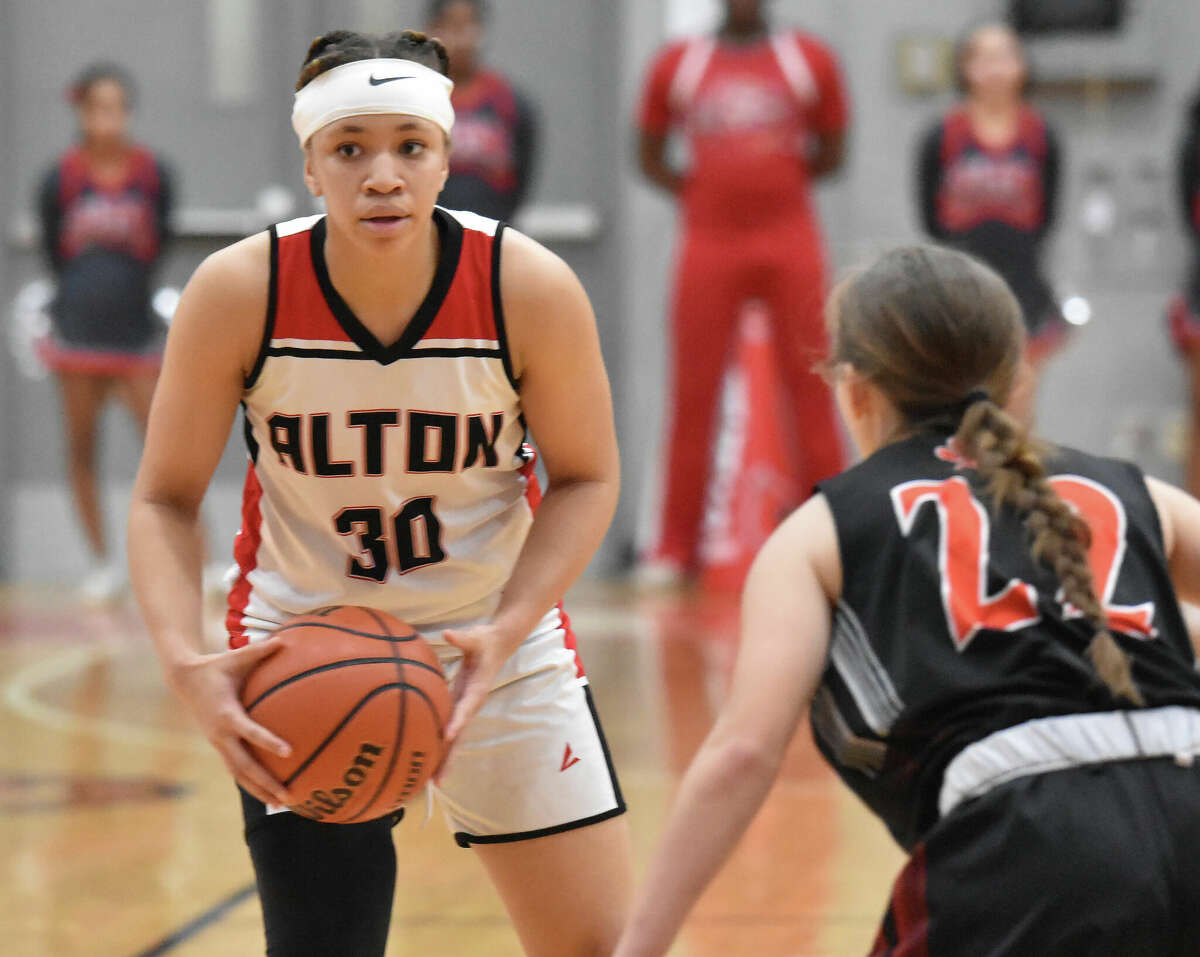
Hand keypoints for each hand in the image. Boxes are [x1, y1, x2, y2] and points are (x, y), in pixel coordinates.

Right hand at [168, 638, 293, 805]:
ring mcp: (219, 744)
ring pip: (240, 775)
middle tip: (290, 796)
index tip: (288, 752)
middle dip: (267, 783)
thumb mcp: (236, 657)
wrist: (184, 680)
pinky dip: (252, 782)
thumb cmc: (216, 666)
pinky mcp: (220, 747)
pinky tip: (270, 793)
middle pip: (245, 767)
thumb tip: (285, 640)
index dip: (268, 742)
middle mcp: (221, 735)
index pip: (250, 732)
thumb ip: (261, 650)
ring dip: (261, 790)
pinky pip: (237, 769)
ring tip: (284, 805)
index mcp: (227, 714)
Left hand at [437, 623, 520, 777]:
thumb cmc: (485, 641)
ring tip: (430, 782)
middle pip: (460, 736)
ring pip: (455, 739)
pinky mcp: (459, 707)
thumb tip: (448, 633)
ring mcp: (465, 708)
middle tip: (437, 782)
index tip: (447, 736)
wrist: (499, 645)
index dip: (457, 722)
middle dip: (449, 758)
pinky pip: (449, 730)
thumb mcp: (475, 637)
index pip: (466, 709)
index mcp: (477, 691)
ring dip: (444, 759)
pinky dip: (440, 746)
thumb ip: (461, 638)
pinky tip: (428, 758)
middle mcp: (471, 705)